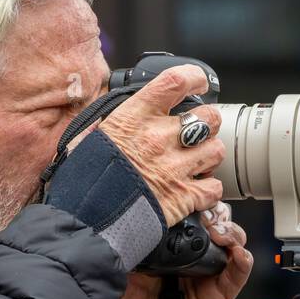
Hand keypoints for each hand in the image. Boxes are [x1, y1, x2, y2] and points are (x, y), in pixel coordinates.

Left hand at [93, 202, 251, 298]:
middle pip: (212, 228)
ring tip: (219, 229)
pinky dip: (241, 260)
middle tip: (205, 209)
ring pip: (231, 246)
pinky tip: (236, 252)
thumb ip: (134, 247)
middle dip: (214, 213)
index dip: (191, 205)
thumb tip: (141, 213)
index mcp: (164, 254)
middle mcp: (187, 264)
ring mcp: (206, 282)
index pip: (185, 221)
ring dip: (230, 232)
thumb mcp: (120, 275)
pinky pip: (237, 277)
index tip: (188, 192)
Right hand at [97, 64, 224, 227]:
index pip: (175, 81)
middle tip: (198, 132)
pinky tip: (196, 190)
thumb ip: (108, 123)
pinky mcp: (183, 197)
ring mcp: (174, 167)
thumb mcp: (87, 139)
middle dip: (208, 123)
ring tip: (196, 162)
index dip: (194, 77)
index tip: (199, 83)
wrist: (83, 220)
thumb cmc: (82, 180)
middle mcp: (159, 138)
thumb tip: (113, 116)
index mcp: (134, 118)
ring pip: (217, 150)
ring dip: (210, 156)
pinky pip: (215, 187)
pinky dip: (210, 190)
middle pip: (208, 117)